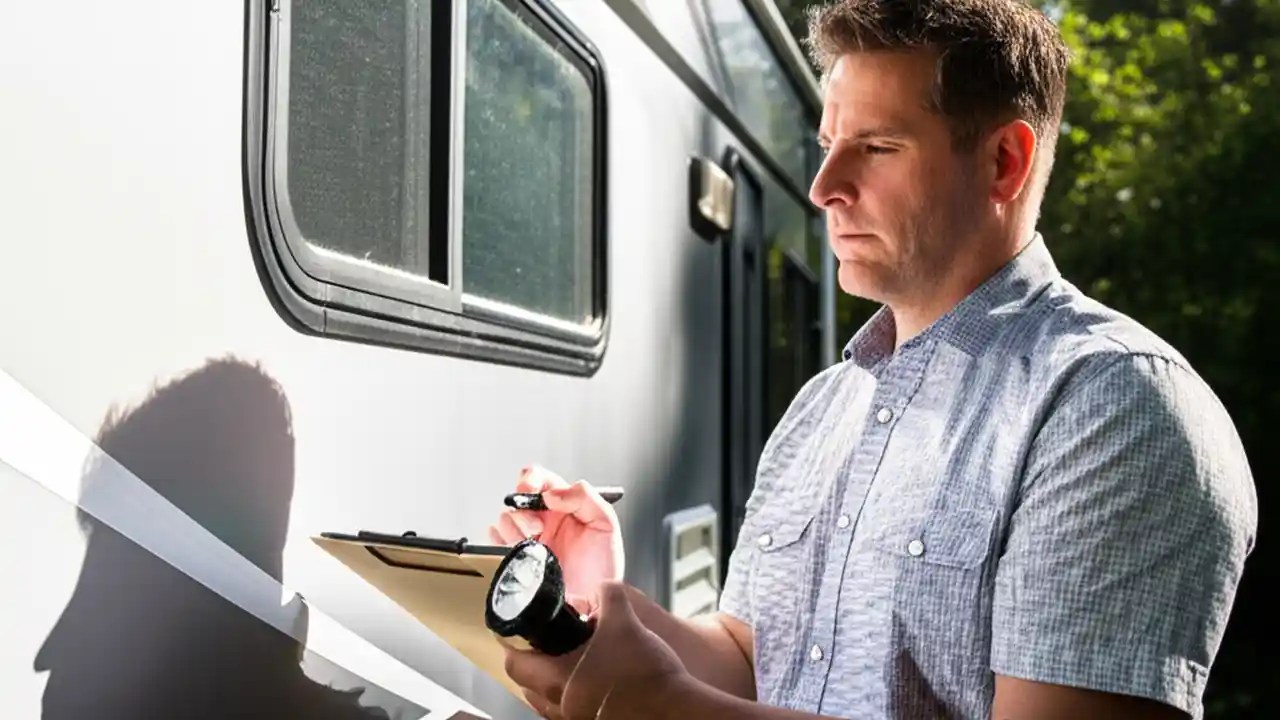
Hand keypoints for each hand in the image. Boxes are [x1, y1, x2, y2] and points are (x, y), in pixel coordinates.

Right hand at [488, 465, 623, 613]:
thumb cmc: (602, 567)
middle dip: (522, 511)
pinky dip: (500, 543)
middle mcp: (542, 518)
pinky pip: (494, 541)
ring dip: (514, 529)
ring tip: (533, 545)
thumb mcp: (605, 523)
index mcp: (563, 503)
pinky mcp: (514, 557)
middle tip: (536, 527)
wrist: (592, 604)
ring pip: (503, 519)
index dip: (530, 479)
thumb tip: (553, 492)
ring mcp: (527, 538)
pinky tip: (517, 552)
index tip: (531, 490)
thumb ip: (585, 497)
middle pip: (516, 498)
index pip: (538, 478)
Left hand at [505, 583, 686, 719]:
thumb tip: (600, 589)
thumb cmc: (645, 669)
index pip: (513, 661)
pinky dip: (568, 695)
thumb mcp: (625, 618)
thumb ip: (607, 594)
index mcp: (557, 679)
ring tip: (568, 660)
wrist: (674, 709)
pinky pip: (565, 713)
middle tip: (545, 641)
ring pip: (544, 702)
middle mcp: (559, 707)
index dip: (513, 640)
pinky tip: (590, 681)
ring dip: (548, 680)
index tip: (519, 627)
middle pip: (525, 684)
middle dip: (531, 660)